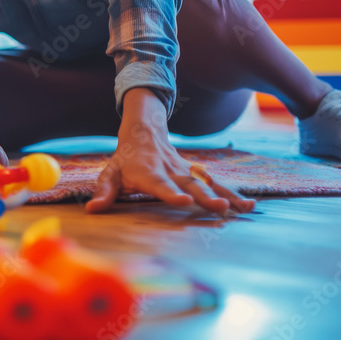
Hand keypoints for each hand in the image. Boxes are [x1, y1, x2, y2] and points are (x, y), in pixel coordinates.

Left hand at [86, 89, 255, 213]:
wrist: (143, 131)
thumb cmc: (125, 159)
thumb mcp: (110, 173)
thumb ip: (104, 192)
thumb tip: (92, 210)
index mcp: (147, 172)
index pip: (159, 183)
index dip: (171, 192)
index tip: (184, 201)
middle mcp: (169, 170)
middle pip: (189, 184)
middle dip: (204, 196)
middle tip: (219, 208)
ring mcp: (185, 170)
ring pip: (206, 183)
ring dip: (224, 195)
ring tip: (242, 208)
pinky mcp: (195, 172)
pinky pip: (215, 183)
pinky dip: (232, 192)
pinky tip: (248, 204)